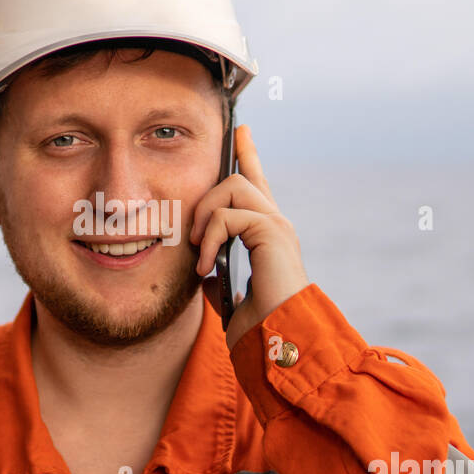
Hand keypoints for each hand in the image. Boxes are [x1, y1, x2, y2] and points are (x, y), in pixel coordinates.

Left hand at [190, 125, 309, 349]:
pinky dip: (210, 238)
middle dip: (207, 199)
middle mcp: (276, 224)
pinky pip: (229, 215)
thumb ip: (220, 281)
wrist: (279, 343)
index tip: (240, 130)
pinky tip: (206, 265)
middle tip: (195, 239)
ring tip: (200, 251)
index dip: (248, 154)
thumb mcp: (229, 300)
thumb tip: (208, 276)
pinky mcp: (272, 232)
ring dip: (206, 217)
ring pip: (233, 187)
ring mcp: (277, 226)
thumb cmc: (260, 328)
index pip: (257, 184)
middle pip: (240, 178)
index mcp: (268, 235)